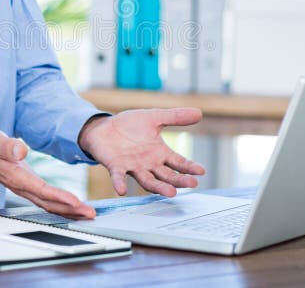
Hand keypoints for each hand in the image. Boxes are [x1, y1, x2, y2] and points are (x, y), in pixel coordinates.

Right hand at [0, 128, 95, 218]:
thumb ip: (8, 146)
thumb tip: (21, 150)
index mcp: (16, 177)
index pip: (41, 190)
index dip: (59, 197)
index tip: (76, 202)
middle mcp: (22, 187)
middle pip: (48, 203)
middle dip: (70, 210)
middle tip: (90, 213)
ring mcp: (25, 189)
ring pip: (49, 205)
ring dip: (68, 211)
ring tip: (87, 214)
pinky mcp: (28, 187)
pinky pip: (47, 200)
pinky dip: (61, 206)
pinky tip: (72, 207)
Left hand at [78, 108, 205, 196]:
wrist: (104, 127)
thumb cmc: (130, 125)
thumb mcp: (154, 117)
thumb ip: (175, 117)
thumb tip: (199, 113)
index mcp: (159, 153)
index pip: (178, 162)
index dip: (189, 167)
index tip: (201, 171)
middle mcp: (148, 164)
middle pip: (167, 176)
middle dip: (179, 180)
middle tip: (192, 184)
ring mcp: (132, 167)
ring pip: (148, 181)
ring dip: (159, 187)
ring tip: (171, 193)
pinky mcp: (115, 166)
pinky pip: (118, 177)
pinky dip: (120, 183)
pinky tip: (122, 191)